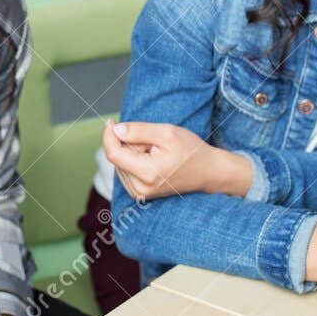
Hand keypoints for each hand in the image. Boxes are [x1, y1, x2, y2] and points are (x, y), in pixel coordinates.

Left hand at [101, 120, 251, 200]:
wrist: (207, 172)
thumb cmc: (190, 150)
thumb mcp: (167, 133)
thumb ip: (138, 131)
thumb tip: (115, 130)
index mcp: (147, 174)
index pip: (114, 154)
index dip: (109, 136)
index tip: (111, 122)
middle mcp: (139, 189)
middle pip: (118, 157)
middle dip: (128, 143)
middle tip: (152, 141)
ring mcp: (139, 193)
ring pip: (120, 163)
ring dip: (132, 152)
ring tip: (156, 152)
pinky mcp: (138, 193)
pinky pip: (126, 170)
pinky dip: (134, 160)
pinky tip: (152, 159)